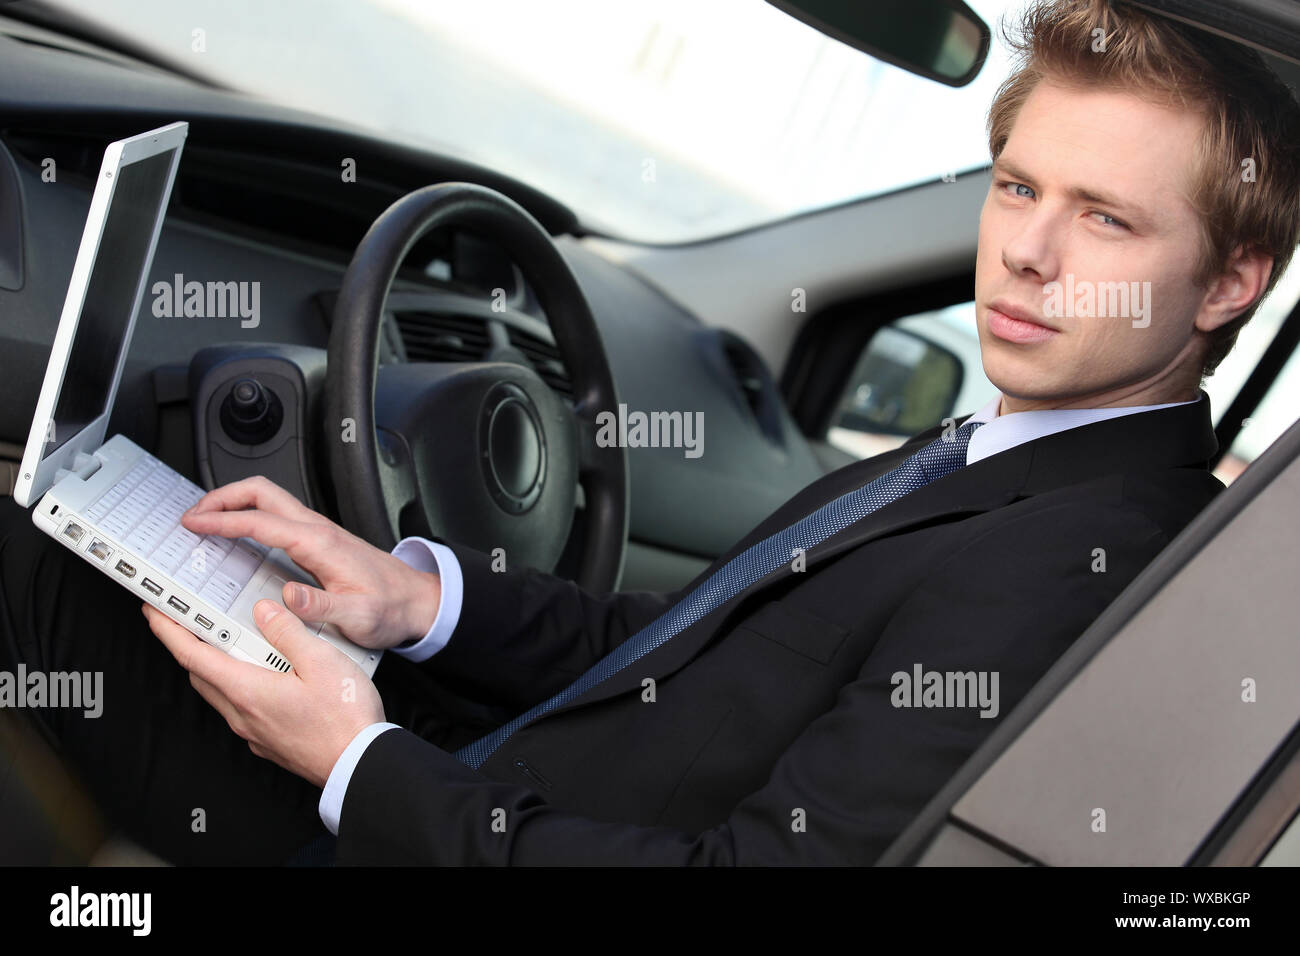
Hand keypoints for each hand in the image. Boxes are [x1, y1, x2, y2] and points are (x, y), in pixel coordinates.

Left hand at [142, 599, 384, 787]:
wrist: (359, 763)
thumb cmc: (344, 718)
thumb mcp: (321, 661)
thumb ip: (288, 632)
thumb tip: (264, 612)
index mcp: (248, 690)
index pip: (193, 656)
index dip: (169, 631)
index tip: (154, 612)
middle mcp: (243, 714)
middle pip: (201, 675)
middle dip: (189, 647)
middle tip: (188, 624)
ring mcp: (254, 732)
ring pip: (221, 694)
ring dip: (215, 667)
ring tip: (231, 645)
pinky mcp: (268, 742)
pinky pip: (241, 710)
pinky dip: (239, 687)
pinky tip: (264, 678)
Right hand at [180, 475, 438, 650]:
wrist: (417, 601)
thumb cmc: (391, 608)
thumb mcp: (358, 616)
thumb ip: (322, 607)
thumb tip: (288, 597)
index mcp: (320, 543)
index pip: (260, 521)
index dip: (222, 520)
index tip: (193, 524)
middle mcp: (317, 530)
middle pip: (261, 493)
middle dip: (221, 496)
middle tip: (191, 515)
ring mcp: (317, 532)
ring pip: (268, 501)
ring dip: (233, 504)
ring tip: (204, 521)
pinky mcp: (318, 541)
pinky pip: (275, 519)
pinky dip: (248, 518)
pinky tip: (236, 536)